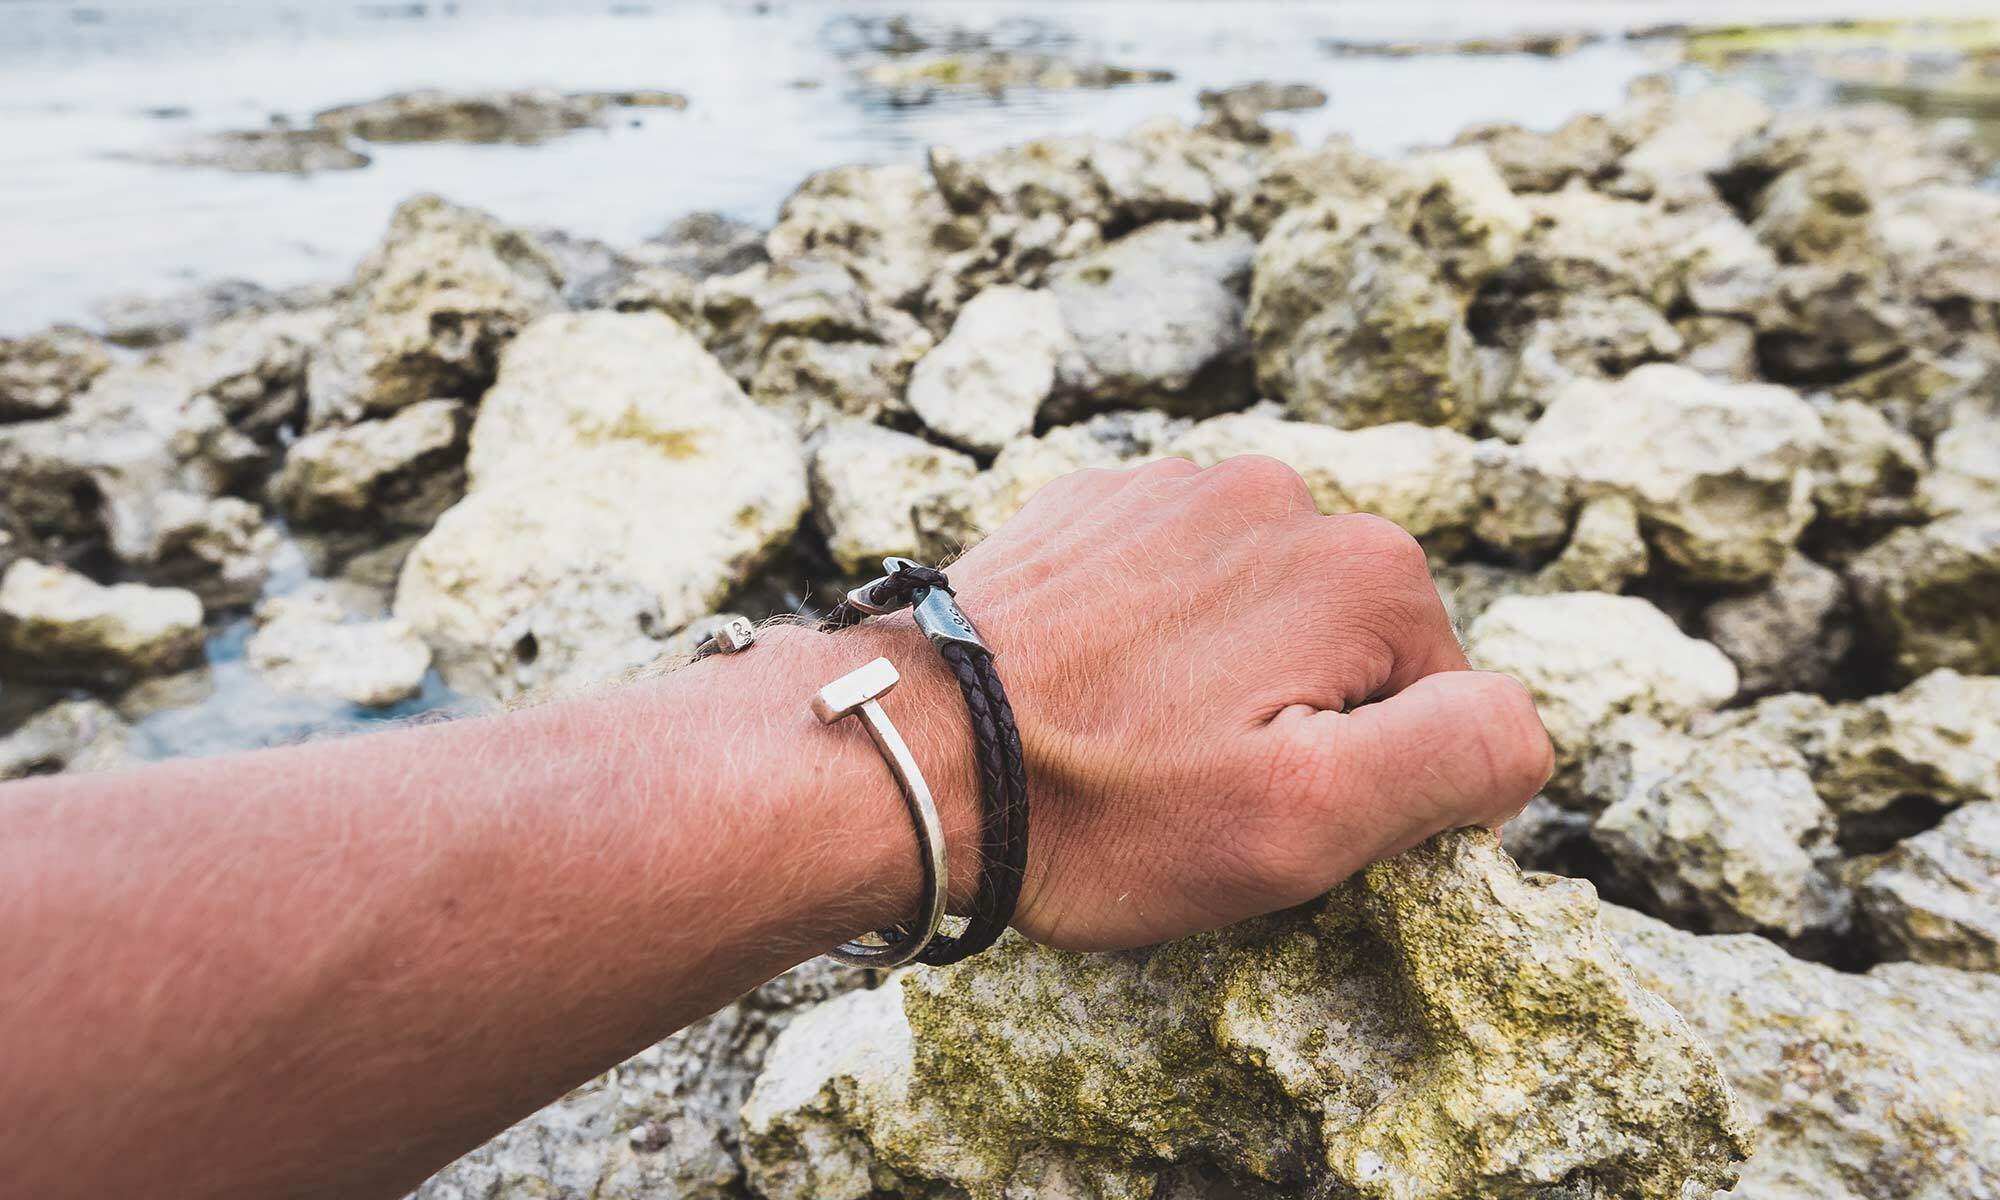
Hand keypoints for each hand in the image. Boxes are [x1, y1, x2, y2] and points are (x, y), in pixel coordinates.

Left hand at [900, 456, 1552, 951]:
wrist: (899, 752)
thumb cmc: (1101, 808)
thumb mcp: (1308, 820)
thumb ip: (1459, 758)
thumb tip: (1518, 722)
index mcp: (1359, 567)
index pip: (1443, 702)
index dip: (1372, 782)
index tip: (1270, 810)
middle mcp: (1276, 495)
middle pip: (1350, 647)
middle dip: (1299, 722)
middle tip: (1193, 787)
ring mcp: (1171, 486)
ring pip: (1257, 614)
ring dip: (1220, 678)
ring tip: (1129, 743)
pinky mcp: (1089, 503)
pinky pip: (1167, 583)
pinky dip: (1147, 640)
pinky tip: (1084, 692)